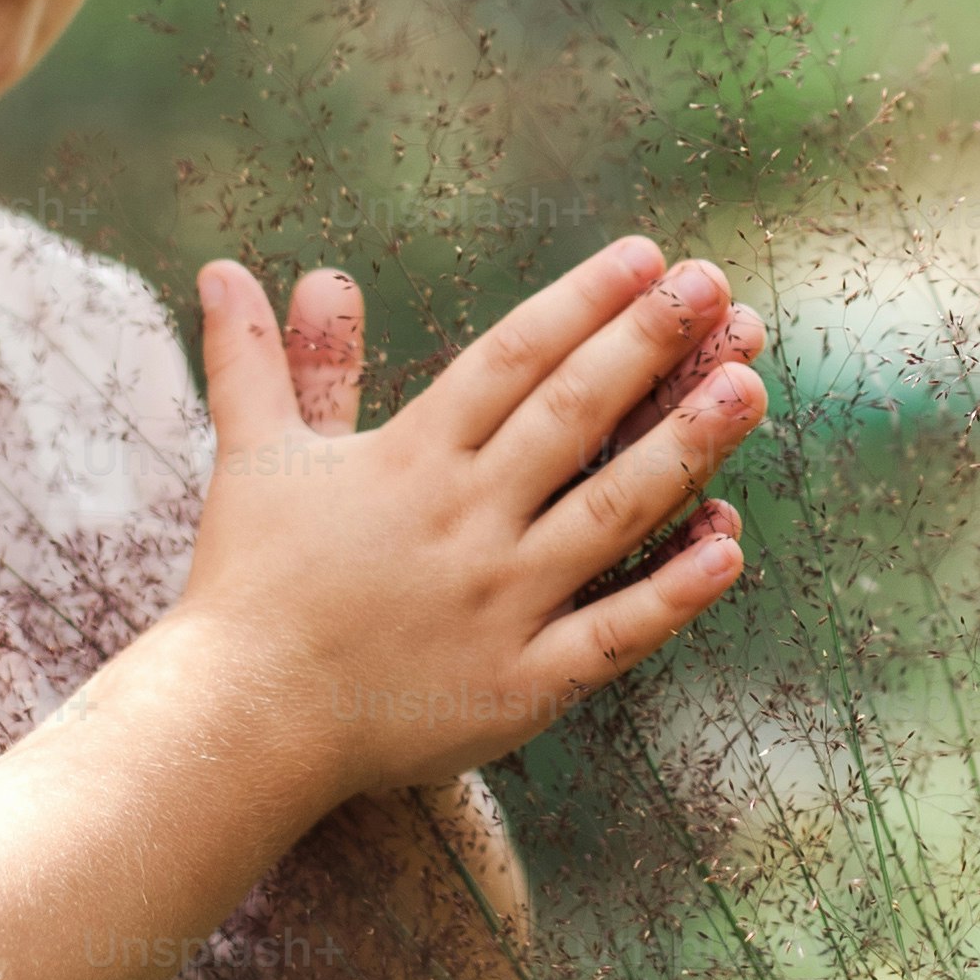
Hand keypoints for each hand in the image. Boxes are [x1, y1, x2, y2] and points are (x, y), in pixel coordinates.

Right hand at [185, 236, 767, 798]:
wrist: (242, 722)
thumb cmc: (248, 584)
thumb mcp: (255, 455)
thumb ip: (261, 360)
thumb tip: (229, 270)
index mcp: (410, 459)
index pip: (512, 360)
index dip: (582, 302)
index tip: (647, 257)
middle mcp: (463, 520)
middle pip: (573, 417)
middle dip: (649, 345)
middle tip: (718, 288)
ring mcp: (498, 604)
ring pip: (611, 512)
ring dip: (686, 445)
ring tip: (750, 385)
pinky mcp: (520, 685)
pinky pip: (613, 633)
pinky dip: (674, 592)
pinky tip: (731, 544)